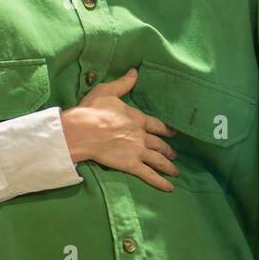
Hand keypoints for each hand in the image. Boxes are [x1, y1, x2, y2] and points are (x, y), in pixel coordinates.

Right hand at [59, 68, 180, 190]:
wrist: (83, 130)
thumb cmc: (93, 110)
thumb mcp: (108, 91)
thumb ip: (124, 83)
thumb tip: (135, 71)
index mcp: (137, 118)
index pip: (156, 124)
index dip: (166, 129)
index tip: (174, 132)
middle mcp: (141, 135)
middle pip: (159, 144)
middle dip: (168, 149)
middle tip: (175, 154)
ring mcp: (137, 151)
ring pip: (158, 160)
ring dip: (168, 165)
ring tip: (175, 171)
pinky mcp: (131, 164)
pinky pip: (149, 175)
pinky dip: (160, 182)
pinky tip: (169, 187)